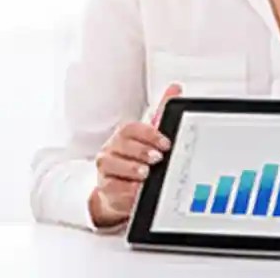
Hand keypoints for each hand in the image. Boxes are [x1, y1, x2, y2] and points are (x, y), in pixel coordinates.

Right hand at [88, 84, 181, 227]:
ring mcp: (106, 168)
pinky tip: (136, 189)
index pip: (132, 128)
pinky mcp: (104, 188)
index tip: (165, 143)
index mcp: (124, 135)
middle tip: (157, 158)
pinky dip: (126, 189)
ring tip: (145, 173)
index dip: (149, 134)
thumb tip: (175, 88)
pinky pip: (112, 187)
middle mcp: (111, 149)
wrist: (119, 191)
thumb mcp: (150, 140)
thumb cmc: (136, 161)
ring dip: (131, 169)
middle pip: (122, 144)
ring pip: (113, 164)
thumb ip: (162, 114)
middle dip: (141, 151)